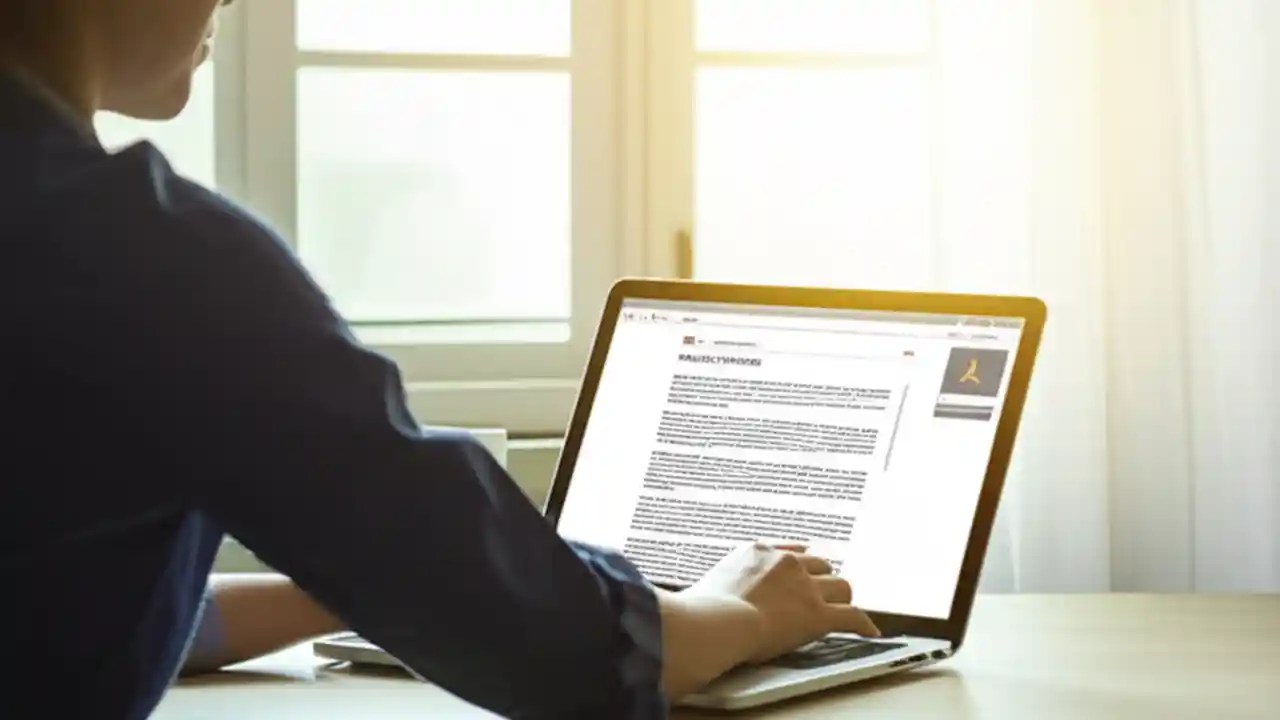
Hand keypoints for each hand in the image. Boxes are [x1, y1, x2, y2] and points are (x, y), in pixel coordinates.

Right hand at [688, 543, 878, 662]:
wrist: (716, 622)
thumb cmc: (700, 610)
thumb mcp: (710, 579)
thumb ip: (725, 578)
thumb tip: (712, 592)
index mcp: (758, 551)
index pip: (793, 550)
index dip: (804, 562)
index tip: (807, 568)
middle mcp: (786, 563)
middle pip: (822, 565)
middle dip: (823, 580)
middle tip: (822, 596)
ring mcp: (805, 587)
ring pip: (841, 585)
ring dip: (841, 598)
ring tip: (842, 610)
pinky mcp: (817, 614)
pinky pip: (851, 616)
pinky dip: (863, 624)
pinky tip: (870, 631)